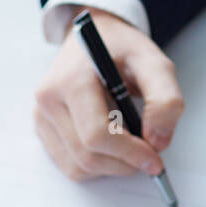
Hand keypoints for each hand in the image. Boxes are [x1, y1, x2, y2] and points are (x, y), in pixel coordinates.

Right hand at [34, 8, 182, 179]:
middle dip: (124, 164)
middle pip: (87, 156)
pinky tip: (111, 148)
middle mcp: (48, 100)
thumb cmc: (122, 50)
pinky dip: (96, 166)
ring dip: (111, 168)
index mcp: (72, 80)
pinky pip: (69, 166)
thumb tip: (158, 143)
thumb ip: (165, 99)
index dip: (129, 153)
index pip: (97, 134)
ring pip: (77, 168)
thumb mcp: (154, 62)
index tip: (155, 160)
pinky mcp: (41, 129)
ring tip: (130, 149)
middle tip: (148, 155)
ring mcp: (40, 116)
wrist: (92, 38)